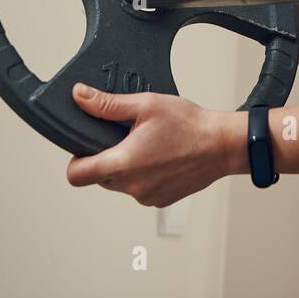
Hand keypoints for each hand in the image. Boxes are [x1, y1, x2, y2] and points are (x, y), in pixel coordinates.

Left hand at [65, 83, 240, 207]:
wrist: (223, 145)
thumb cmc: (189, 125)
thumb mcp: (146, 105)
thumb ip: (108, 104)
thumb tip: (80, 96)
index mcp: (123, 163)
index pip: (76, 175)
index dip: (75, 160)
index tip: (86, 146)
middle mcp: (132, 186)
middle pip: (99, 178)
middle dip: (106, 158)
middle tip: (125, 136)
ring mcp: (147, 196)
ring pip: (121, 184)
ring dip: (126, 167)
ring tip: (148, 144)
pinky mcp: (161, 200)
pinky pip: (140, 189)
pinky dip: (144, 175)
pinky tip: (161, 157)